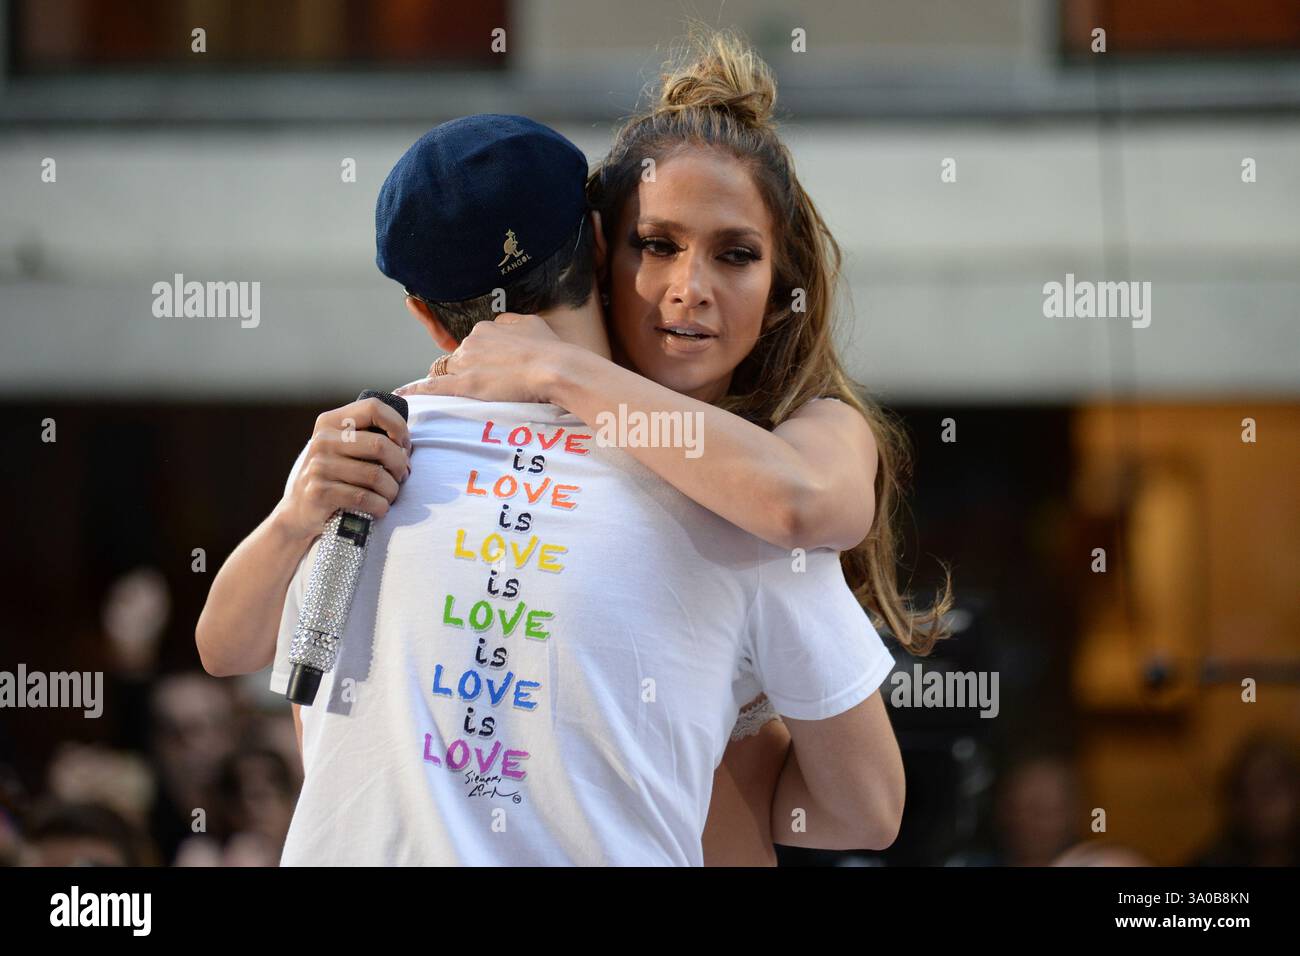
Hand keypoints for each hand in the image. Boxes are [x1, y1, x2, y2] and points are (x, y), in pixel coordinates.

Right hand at [274, 396, 411, 540]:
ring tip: (391, 494)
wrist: (300, 510)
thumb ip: (368, 436)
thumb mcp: (343, 447)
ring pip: (376, 475)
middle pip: (380, 445)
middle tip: (403, 476)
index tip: (404, 446)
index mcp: (330, 422)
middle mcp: (322, 440)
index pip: (374, 408)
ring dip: (392, 490)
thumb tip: (405, 443)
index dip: (398, 425)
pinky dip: (380, 506)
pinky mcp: (320, 492)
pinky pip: (364, 498)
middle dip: (401, 464)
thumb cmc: (335, 476)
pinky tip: (381, 508)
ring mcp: (319, 466)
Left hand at [394, 313, 565, 402]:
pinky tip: (403, 396)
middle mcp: (471, 342)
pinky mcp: (465, 385)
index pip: (472, 344)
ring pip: (447, 373)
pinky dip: (417, 391)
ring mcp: (466, 364)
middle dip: (467, 371)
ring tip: (467, 395)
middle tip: (490, 385)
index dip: (478, 358)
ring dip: (452, 382)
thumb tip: (500, 324)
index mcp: (486, 328)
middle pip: (458, 359)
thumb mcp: (531, 323)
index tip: (489, 367)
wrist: (556, 369)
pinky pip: (434, 387)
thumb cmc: (550, 349)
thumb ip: (510, 323)